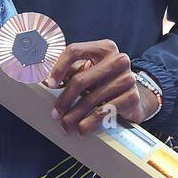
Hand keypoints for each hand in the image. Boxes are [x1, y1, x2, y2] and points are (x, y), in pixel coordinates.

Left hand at [43, 39, 157, 135]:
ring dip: (74, 115)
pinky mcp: (132, 96)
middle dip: (64, 99)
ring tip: (65, 125)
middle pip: (80, 79)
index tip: (48, 84)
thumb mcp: (88, 71)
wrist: (134, 98)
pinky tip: (82, 129)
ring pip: (90, 98)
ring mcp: (127, 77)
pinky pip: (104, 111)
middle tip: (55, 114)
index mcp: (104, 48)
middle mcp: (118, 59)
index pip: (74, 50)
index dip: (57, 67)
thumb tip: (44, 79)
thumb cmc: (104, 82)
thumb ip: (69, 71)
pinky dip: (90, 122)